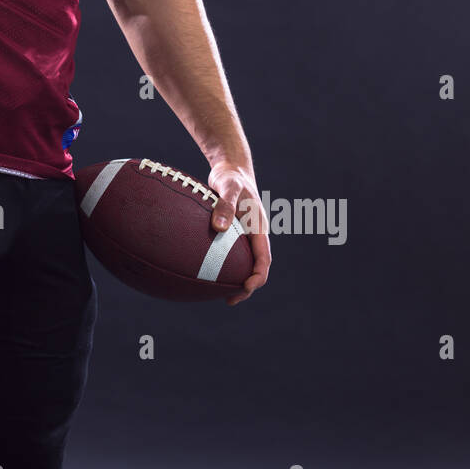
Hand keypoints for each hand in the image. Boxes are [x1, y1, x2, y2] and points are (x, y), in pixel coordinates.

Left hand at [206, 159, 270, 306]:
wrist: (230, 168)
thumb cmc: (230, 176)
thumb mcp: (229, 187)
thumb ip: (225, 205)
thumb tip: (219, 228)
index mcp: (259, 228)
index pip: (264, 259)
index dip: (257, 277)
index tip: (245, 287)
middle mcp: (254, 235)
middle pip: (256, 267)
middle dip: (247, 286)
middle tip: (230, 300)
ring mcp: (244, 235)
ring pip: (244, 263)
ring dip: (236, 280)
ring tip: (219, 294)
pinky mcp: (233, 233)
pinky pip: (231, 255)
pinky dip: (224, 267)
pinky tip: (206, 272)